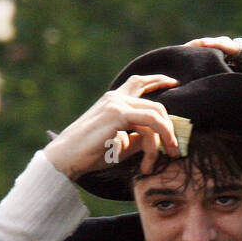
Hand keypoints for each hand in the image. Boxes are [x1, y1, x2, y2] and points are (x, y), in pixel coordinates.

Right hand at [43, 74, 181, 180]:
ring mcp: (117, 103)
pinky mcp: (118, 114)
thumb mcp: (121, 144)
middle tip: (176, 149)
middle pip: (156, 104)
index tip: (175, 83)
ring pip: (156, 114)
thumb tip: (161, 139)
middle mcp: (116, 97)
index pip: (140, 82)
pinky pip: (150, 123)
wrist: (65, 158)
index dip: (159, 80)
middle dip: (170, 127)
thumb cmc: (90, 154)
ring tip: (168, 156)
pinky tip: (150, 160)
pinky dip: (157, 142)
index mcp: (114, 100)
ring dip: (166, 137)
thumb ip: (139, 137)